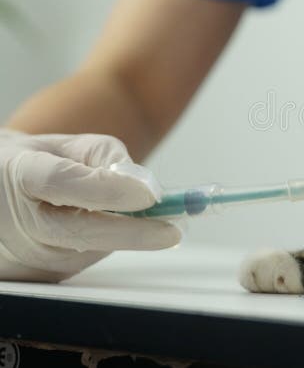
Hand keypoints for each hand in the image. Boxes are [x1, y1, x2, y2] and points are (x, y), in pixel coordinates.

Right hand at [0, 129, 180, 281]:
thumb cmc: (37, 163)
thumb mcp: (67, 144)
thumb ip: (106, 156)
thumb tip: (143, 186)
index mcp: (16, 173)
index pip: (62, 182)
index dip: (108, 190)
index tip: (149, 194)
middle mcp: (14, 219)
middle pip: (78, 230)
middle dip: (132, 232)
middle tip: (172, 232)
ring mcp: (23, 253)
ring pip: (91, 248)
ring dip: (125, 232)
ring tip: (128, 208)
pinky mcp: (38, 274)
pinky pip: (88, 258)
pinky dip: (109, 241)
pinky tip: (102, 224)